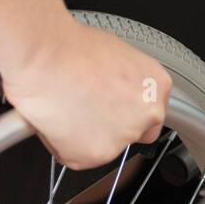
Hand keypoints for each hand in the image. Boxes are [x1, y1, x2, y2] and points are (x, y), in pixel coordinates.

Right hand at [0, 15, 172, 171]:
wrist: (47, 56)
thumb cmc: (75, 47)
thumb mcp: (116, 55)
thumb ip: (126, 82)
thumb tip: (115, 91)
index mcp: (157, 86)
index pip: (152, 113)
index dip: (128, 110)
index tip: (114, 106)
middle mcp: (147, 115)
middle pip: (132, 132)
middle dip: (111, 125)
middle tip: (87, 106)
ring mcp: (122, 139)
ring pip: (103, 145)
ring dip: (87, 133)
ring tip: (68, 104)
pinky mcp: (93, 156)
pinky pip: (77, 155)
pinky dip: (65, 143)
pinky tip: (58, 117)